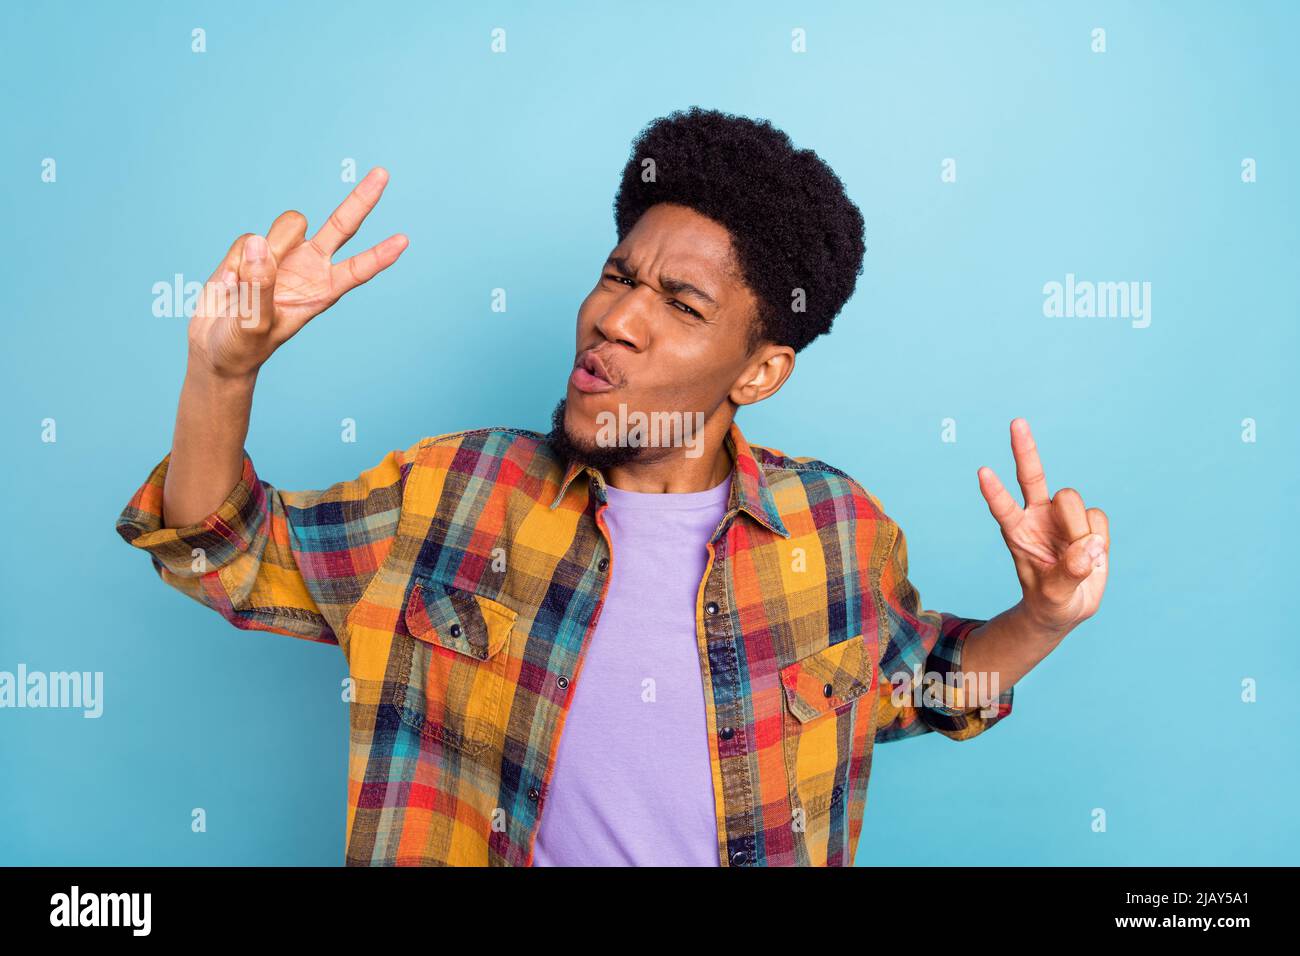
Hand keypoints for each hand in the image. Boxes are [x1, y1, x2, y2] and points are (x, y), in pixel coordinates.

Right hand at [188, 167, 407, 379]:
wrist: (215, 347)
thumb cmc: (243, 346)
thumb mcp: (255, 324)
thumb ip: (260, 286)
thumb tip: (259, 244)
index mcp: (322, 291)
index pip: (357, 269)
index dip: (379, 255)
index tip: (404, 241)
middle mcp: (309, 267)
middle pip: (340, 225)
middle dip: (360, 200)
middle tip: (384, 173)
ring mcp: (282, 255)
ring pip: (285, 225)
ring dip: (268, 248)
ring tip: (247, 285)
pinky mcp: (253, 249)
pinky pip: (246, 239)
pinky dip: (234, 262)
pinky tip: (230, 284)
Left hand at [977, 418, 1109, 637]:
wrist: (1068, 607)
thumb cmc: (1050, 602)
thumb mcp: (1054, 597)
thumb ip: (1068, 573)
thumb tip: (1087, 546)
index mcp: (1016, 532)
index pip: (1003, 507)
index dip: (995, 491)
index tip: (982, 471)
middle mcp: (1037, 516)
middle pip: (1032, 475)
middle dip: (1025, 449)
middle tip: (1015, 421)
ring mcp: (1062, 516)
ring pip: (1074, 501)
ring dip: (1081, 530)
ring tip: (1079, 558)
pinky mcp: (1087, 521)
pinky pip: (1099, 517)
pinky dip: (1101, 539)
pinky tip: (1093, 554)